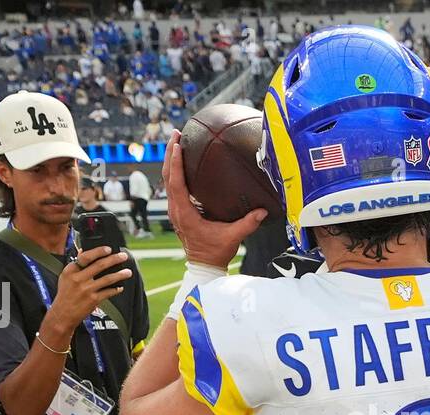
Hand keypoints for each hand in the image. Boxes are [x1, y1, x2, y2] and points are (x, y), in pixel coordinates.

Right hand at [48, 245, 131, 333]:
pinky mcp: (93, 300)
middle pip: (99, 265)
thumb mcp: (65, 277)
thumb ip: (75, 265)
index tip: (109, 249)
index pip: (86, 257)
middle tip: (124, 256)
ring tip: (128, 272)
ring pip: (107, 278)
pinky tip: (121, 287)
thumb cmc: (65, 294)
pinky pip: (108, 292)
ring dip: (120, 275)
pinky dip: (116, 289)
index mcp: (71, 270)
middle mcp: (78, 279)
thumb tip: (83, 250)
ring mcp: (86, 289)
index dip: (98, 251)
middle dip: (114, 259)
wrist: (63, 314)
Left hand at [161, 129, 265, 268]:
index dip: (176, 164)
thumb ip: (247, 224)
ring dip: (170, 161)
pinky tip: (182, 162)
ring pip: (167, 180)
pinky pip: (173, 187)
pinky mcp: (178, 211)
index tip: (177, 146)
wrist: (204, 266)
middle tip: (176, 134)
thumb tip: (262, 210)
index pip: (176, 184)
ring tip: (177, 142)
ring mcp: (175, 210)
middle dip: (170, 154)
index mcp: (184, 214)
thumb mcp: (232, 238)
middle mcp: (176, 210)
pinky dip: (175, 172)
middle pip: (167, 177)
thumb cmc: (215, 252)